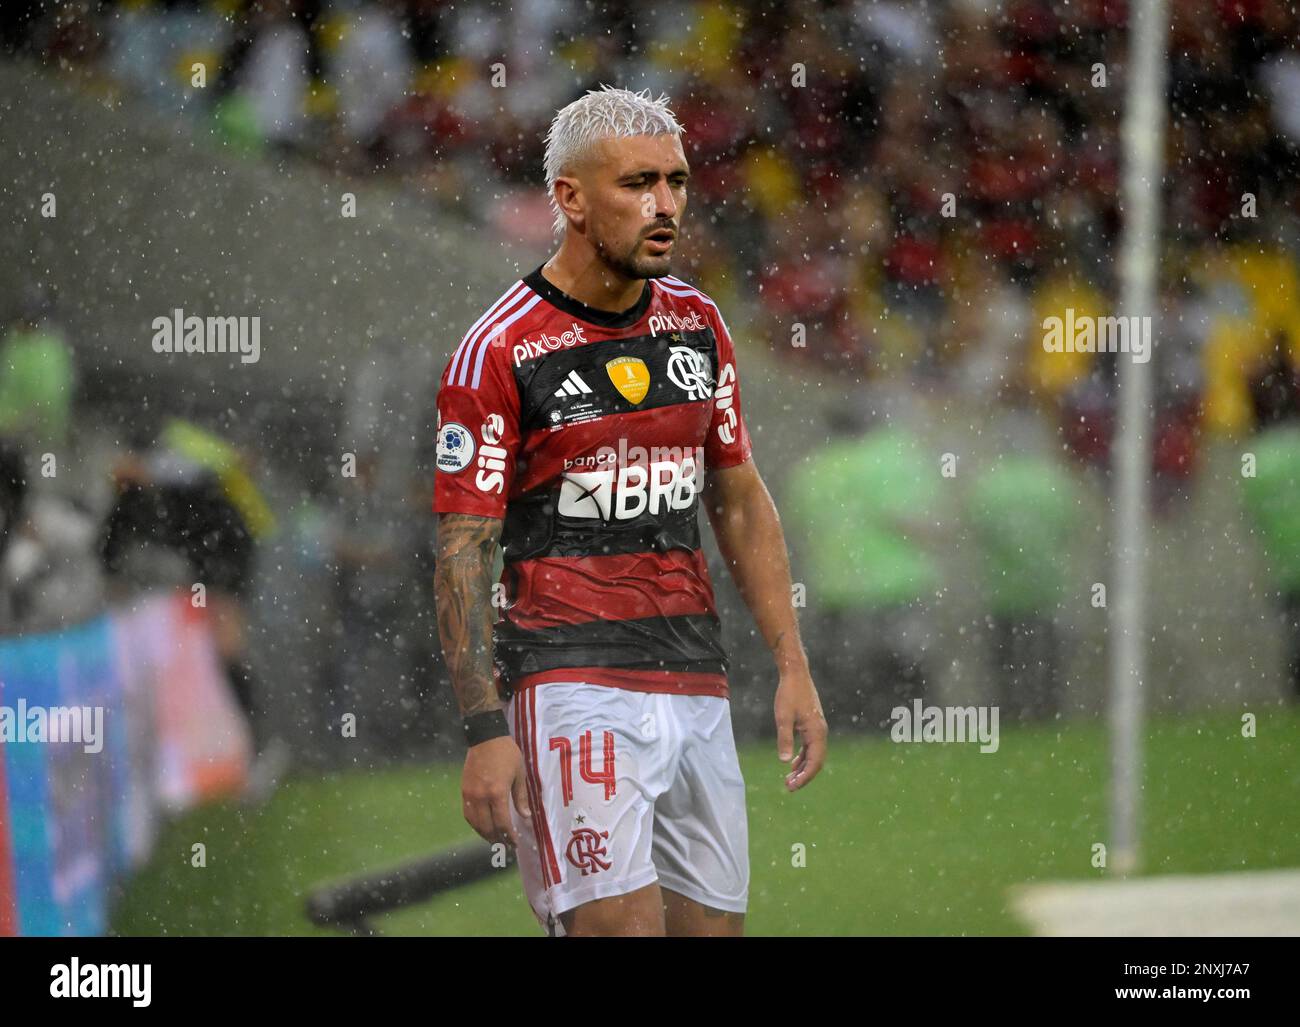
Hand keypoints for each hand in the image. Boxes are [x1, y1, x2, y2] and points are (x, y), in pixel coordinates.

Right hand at [461, 734, 530, 847]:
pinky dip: (475, 824)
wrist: (485, 737)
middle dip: (497, 839)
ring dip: (484, 834)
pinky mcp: (464, 790)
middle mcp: (481, 797)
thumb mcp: (519, 774)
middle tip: (505, 844)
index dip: (509, 836)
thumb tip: (526, 817)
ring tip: (494, 839)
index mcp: (497, 793)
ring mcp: (470, 794)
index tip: (515, 842)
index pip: (502, 823)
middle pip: (487, 827)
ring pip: (475, 823)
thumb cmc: (507, 753)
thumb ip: (521, 797)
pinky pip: (467, 814)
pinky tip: (482, 826)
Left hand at [774, 671, 826, 791]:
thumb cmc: (789, 693)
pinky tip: (792, 762)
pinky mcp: (812, 724)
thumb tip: (785, 762)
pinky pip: (810, 746)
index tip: (792, 787)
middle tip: (788, 787)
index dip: (805, 777)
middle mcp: (821, 732)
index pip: (815, 762)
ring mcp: (817, 728)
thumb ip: (785, 739)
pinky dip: (802, 756)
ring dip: (802, 767)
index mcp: (817, 732)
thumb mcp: (783, 717)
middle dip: (804, 776)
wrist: (795, 673)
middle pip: (816, 761)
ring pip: (813, 754)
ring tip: (789, 779)